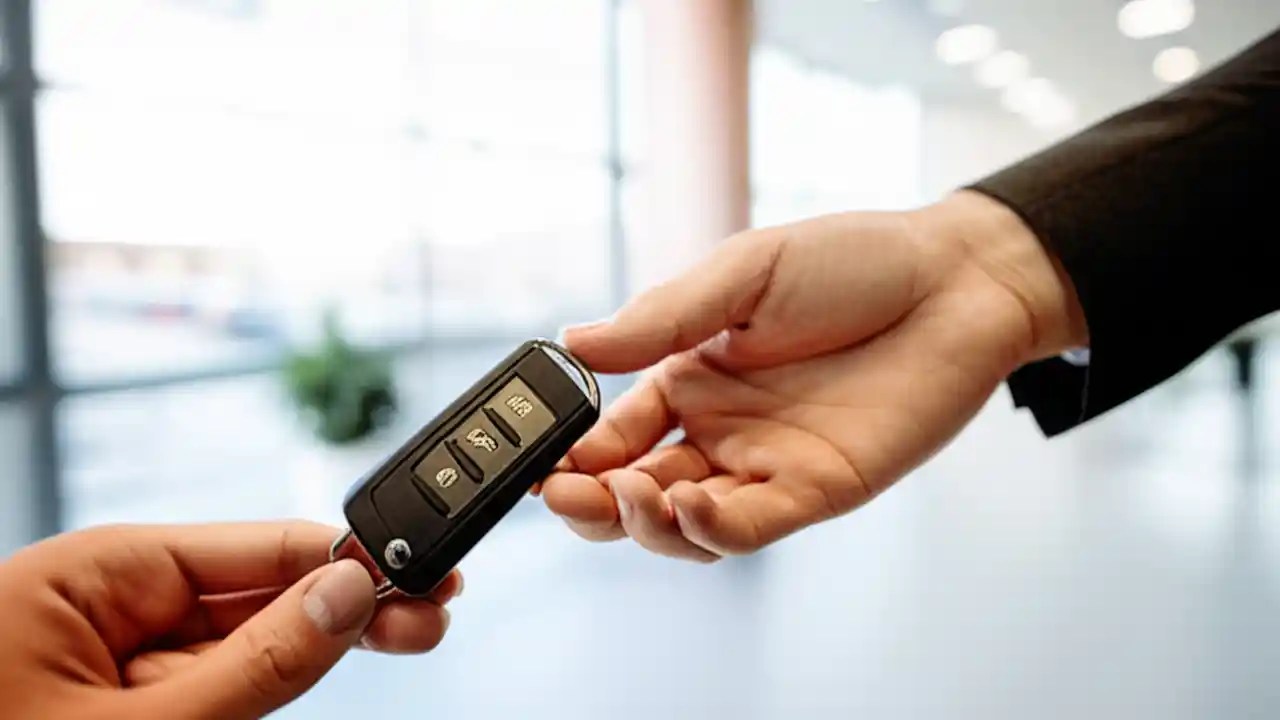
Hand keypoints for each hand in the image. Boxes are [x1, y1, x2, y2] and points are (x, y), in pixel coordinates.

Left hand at [0, 521, 461, 718]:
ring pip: (241, 650)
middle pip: (258, 592)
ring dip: (314, 652)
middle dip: (345, 606)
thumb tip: (347, 597)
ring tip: (405, 640)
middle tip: (434, 615)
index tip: (422, 571)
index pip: (251, 546)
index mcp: (95, 575)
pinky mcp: (117, 707)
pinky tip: (311, 679)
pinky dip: (260, 695)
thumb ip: (252, 665)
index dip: (344, 556)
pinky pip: (207, 691)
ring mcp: (113, 663)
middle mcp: (107, 606)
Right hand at [540, 190, 1085, 560]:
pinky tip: (684, 503)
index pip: (613, 434)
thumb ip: (661, 320)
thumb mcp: (743, 274)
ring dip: (642, 523)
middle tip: (561, 494)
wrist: (954, 278)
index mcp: (691, 378)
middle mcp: (721, 429)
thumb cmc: (852, 262)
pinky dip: (709, 528)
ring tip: (627, 494)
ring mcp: (767, 463)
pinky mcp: (818, 488)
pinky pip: (751, 526)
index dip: (572, 453)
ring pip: (684, 524)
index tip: (537, 458)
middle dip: (591, 504)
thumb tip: (573, 341)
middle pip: (637, 492)